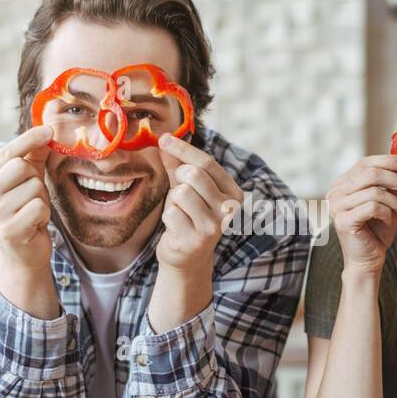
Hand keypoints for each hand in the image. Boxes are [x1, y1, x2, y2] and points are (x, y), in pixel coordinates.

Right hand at [0, 125, 55, 273]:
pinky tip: (34, 224)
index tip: (49, 130)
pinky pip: (39, 207)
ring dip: (41, 200)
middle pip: (21, 167)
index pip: (8, 152)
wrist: (24, 253)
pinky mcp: (9, 230)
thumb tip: (48, 130)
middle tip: (31, 197)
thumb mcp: (27, 180)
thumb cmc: (25, 211)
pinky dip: (43, 215)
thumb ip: (33, 155)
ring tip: (31, 212)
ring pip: (34, 187)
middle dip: (35, 180)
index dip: (30, 139)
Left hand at [155, 133, 243, 274]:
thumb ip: (177, 165)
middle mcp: (229, 209)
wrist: (188, 259)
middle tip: (179, 190)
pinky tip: (176, 227)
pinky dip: (168, 217)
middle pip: (194, 174)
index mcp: (233, 193)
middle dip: (179, 177)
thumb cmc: (188, 217)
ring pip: (181, 193)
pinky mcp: (196, 240)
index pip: (207, 162)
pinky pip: (171, 214)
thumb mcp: (186, 188)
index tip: (163, 138)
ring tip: (180, 212)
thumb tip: (164, 141)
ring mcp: (215, 226)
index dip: (182, 148)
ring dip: (173, 201)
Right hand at [325, 155, 396, 275]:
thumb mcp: (386, 200)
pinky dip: (388, 213)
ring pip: (374, 191)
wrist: (369, 260)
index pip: (364, 163)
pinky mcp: (343, 220)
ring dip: (395, 202)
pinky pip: (373, 207)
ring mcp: (336, 206)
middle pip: (370, 173)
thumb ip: (389, 180)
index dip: (387, 160)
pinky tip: (390, 222)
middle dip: (396, 180)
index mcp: (341, 184)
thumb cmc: (378, 230)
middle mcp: (334, 193)